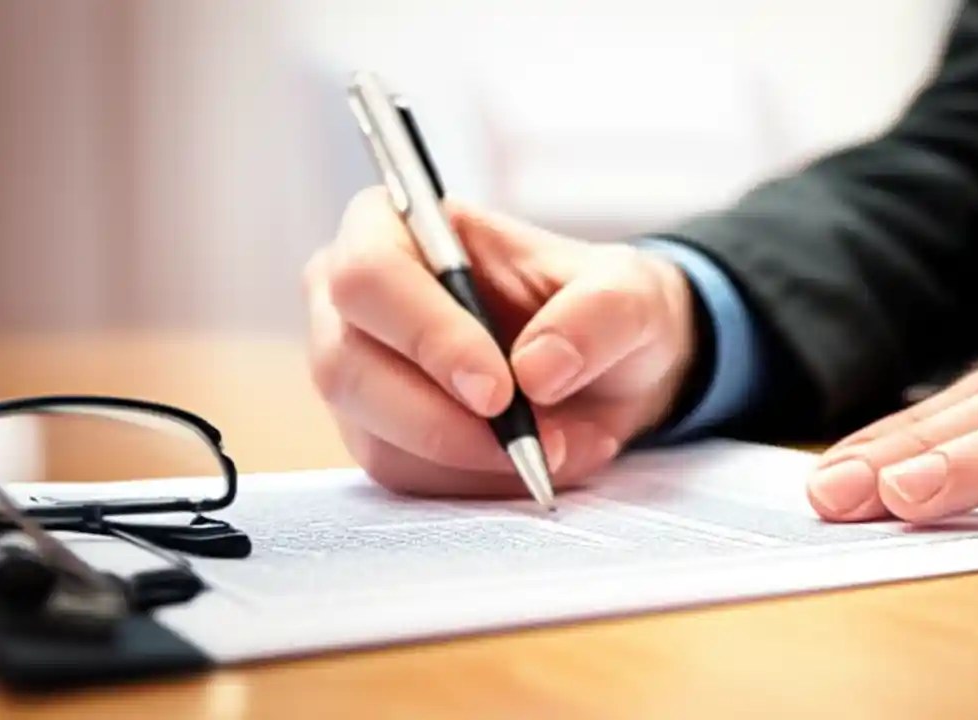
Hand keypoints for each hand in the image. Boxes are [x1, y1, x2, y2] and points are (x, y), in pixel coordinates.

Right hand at [304, 187, 695, 496]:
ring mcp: (357, 372)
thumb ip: (599, 315)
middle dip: (444, 420)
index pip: (370, 276)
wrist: (608, 368)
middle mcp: (354, 299)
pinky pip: (407, 478)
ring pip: (376, 437)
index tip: (498, 390)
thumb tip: (537, 370)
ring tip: (562, 446)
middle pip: (347, 367)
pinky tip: (536, 461)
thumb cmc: (600, 306)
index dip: (427, 337)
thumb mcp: (630, 293)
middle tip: (532, 443)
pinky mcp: (378, 436)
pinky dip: (477, 483)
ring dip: (475, 460)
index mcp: (396, 226)